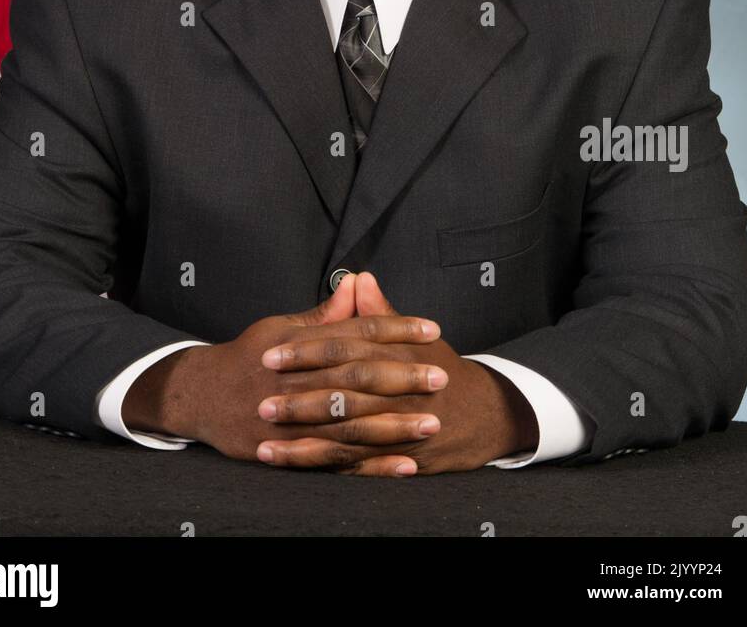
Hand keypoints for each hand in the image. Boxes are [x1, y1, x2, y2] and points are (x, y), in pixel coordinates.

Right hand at [147, 274, 444, 463]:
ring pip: (350, 424)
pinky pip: (337, 464)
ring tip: (432, 423)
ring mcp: (291, 421)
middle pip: (356, 378)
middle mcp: (297, 381)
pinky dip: (372, 466)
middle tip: (441, 375)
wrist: (200, 397)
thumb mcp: (280, 327)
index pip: (354, 332)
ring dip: (394, 426)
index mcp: (299, 345)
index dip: (394, 330)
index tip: (431, 329)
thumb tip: (357, 283)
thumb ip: (324, 314)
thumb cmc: (248, 356)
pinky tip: (405, 466)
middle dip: (402, 377)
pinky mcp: (288, 454)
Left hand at [255, 271, 538, 475]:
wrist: (485, 414)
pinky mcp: (401, 460)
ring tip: (264, 443)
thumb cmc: (438, 368)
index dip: (307, 351)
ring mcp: (402, 431)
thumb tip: (358, 278)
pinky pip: (359, 467)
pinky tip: (294, 466)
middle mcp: (400, 393)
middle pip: (345, 394)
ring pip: (348, 436)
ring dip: (305, 442)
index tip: (271, 353)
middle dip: (301, 400)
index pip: (347, 349)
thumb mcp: (414, 337)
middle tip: (261, 401)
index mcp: (398, 355)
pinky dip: (325, 467)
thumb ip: (380, 312)